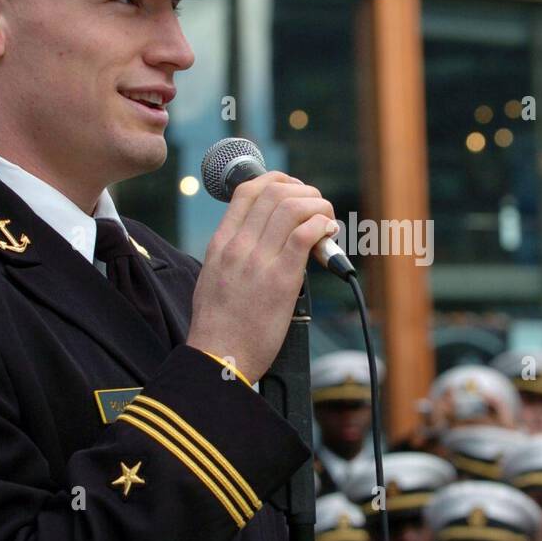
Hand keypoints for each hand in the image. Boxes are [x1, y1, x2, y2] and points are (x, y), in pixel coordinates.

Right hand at [187, 171, 335, 382]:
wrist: (218, 360)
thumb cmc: (219, 327)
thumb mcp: (214, 278)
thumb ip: (233, 255)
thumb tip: (260, 240)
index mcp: (221, 244)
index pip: (247, 191)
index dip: (278, 180)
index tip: (296, 190)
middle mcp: (239, 246)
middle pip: (275, 192)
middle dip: (305, 192)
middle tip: (318, 210)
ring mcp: (259, 261)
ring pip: (293, 207)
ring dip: (319, 208)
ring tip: (327, 224)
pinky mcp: (281, 280)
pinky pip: (305, 235)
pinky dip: (322, 227)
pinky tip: (328, 236)